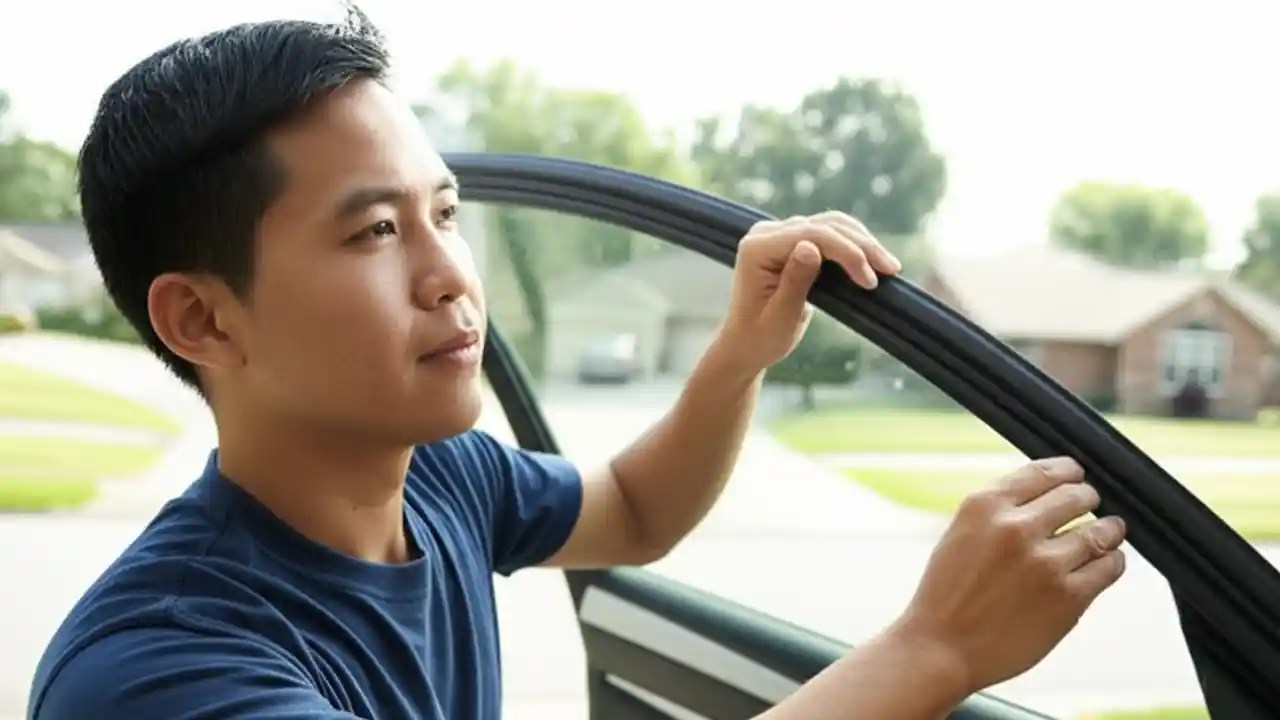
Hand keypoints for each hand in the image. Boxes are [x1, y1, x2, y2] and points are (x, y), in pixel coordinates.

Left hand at [716, 212, 900, 373]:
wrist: (747, 346)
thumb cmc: (760, 338)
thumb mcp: (779, 317)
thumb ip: (795, 281)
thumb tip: (811, 247)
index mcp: (757, 248)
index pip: (810, 236)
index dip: (846, 253)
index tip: (870, 281)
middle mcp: (766, 234)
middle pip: (824, 226)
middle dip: (861, 245)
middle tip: (891, 270)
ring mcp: (779, 235)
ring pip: (831, 225)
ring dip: (863, 242)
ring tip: (890, 266)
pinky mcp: (793, 241)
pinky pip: (830, 233)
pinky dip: (854, 244)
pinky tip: (873, 260)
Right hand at [889, 457, 1126, 696]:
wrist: (941, 647)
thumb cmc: (947, 594)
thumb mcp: (962, 533)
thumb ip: (1001, 511)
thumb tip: (1047, 494)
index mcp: (985, 506)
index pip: (1045, 471)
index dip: (1068, 471)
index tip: (1076, 476)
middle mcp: (1016, 527)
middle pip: (1077, 495)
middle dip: (1088, 499)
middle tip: (1090, 506)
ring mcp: (1045, 562)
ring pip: (1100, 531)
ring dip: (1108, 530)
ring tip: (1108, 533)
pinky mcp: (1068, 597)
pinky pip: (1110, 566)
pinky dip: (1113, 561)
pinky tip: (1104, 563)